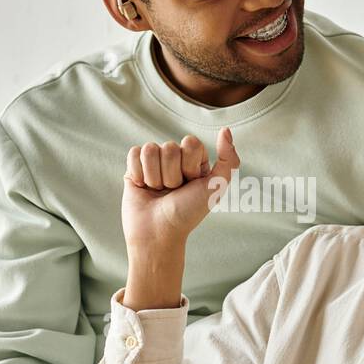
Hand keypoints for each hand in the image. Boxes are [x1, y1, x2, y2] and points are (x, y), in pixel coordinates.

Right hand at [122, 128, 239, 251]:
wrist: (158, 233)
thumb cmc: (188, 213)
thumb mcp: (216, 187)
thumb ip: (229, 160)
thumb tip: (225, 130)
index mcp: (195, 160)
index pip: (190, 143)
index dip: (189, 165)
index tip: (190, 184)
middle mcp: (174, 159)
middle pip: (169, 147)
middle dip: (171, 174)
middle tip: (172, 192)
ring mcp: (154, 163)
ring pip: (150, 150)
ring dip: (155, 177)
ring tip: (158, 192)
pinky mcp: (134, 168)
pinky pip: (134, 153)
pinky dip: (139, 174)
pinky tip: (143, 187)